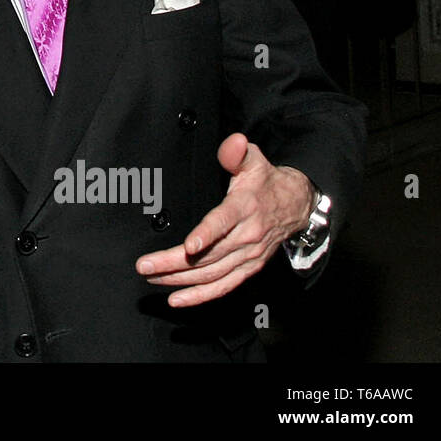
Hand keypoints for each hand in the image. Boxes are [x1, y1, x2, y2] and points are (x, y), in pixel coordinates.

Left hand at [136, 133, 313, 307]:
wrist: (295, 205)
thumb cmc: (266, 182)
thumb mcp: (254, 160)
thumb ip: (236, 153)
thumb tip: (233, 142)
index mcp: (245, 208)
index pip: (224, 222)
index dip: (207, 234)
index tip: (189, 245)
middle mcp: (247, 236)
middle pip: (209, 254)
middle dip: (174, 262)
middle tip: (145, 265)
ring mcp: (248, 256)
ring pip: (212, 274)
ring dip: (180, 280)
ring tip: (152, 278)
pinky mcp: (248, 269)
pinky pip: (224, 286)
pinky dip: (200, 296)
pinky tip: (177, 299)